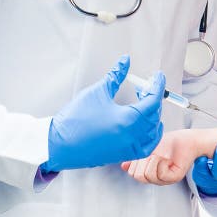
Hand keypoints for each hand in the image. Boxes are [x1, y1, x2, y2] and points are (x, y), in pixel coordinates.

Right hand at [42, 55, 163, 171]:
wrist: (58, 144)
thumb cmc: (75, 119)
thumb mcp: (98, 91)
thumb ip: (115, 75)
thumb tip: (125, 61)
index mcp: (128, 121)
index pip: (153, 101)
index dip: (157, 86)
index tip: (158, 76)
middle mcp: (132, 137)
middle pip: (154, 116)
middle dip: (154, 98)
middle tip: (146, 85)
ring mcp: (127, 149)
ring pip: (152, 132)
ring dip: (153, 116)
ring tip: (144, 102)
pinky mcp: (121, 155)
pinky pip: (145, 146)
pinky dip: (150, 134)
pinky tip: (145, 124)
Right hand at [121, 129, 201, 184]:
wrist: (187, 139)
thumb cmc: (170, 143)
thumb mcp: (148, 149)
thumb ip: (136, 158)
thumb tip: (123, 165)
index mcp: (149, 172)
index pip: (133, 173)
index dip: (136, 161)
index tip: (144, 152)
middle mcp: (157, 178)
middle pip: (138, 176)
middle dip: (143, 160)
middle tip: (153, 153)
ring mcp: (166, 179)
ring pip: (148, 175)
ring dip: (153, 160)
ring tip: (161, 155)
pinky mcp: (175, 177)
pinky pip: (160, 173)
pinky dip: (162, 162)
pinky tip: (167, 159)